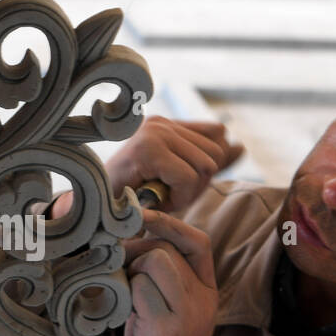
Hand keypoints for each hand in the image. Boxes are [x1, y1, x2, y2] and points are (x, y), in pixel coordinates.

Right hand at [48, 117, 241, 221]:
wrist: (94, 212)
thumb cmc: (132, 199)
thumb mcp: (175, 179)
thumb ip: (207, 163)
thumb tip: (241, 147)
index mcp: (165, 124)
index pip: (216, 134)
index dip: (208, 165)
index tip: (179, 184)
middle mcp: (159, 123)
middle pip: (215, 152)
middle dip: (198, 182)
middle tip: (168, 195)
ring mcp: (153, 133)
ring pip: (204, 165)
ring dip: (187, 192)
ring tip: (160, 197)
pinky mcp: (148, 149)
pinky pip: (187, 176)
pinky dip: (178, 197)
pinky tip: (156, 200)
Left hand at [119, 208, 217, 335]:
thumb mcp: (168, 311)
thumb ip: (162, 279)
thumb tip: (132, 239)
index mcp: (207, 292)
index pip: (198, 242)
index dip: (169, 223)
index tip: (141, 217)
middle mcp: (203, 299)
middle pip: (167, 248)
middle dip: (135, 249)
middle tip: (117, 267)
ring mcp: (187, 312)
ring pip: (154, 260)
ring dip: (130, 271)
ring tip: (124, 295)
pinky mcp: (165, 326)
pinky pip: (139, 286)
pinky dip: (124, 293)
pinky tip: (122, 312)